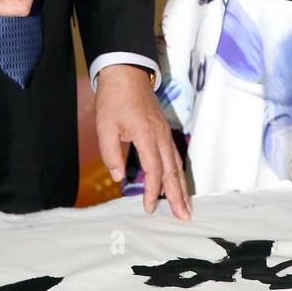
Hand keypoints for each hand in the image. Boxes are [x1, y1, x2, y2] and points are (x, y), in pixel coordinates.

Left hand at [94, 65, 191, 221]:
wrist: (126, 72)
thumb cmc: (113, 98)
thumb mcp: (104, 125)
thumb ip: (110, 152)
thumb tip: (118, 176)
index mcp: (146, 134)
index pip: (154, 169)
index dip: (153, 191)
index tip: (149, 208)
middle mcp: (160, 135)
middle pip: (172, 170)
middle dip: (179, 196)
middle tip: (185, 217)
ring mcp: (164, 132)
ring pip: (176, 164)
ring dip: (181, 187)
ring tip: (186, 207)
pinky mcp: (163, 130)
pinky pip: (174, 155)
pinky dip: (177, 173)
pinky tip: (178, 184)